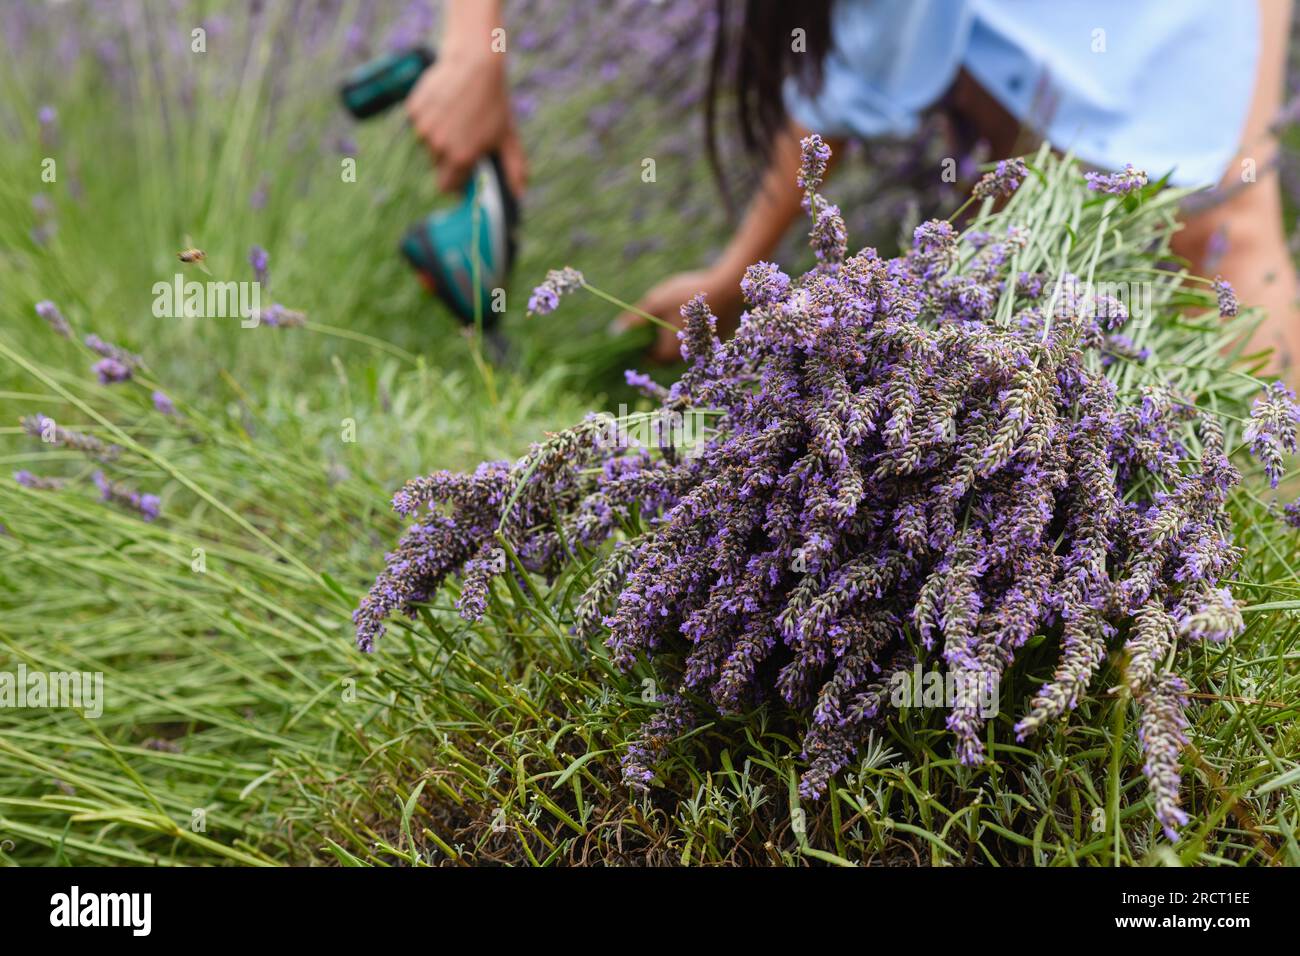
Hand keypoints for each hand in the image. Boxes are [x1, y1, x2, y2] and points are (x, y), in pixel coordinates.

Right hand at [406, 51, 528, 195]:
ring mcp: (424, 127)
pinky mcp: (414, 110)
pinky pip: (420, 123)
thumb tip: (519, 194)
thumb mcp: (508, 137)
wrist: (474, 63)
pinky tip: (446, 104)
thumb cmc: (494, 102)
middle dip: (450, 157)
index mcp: (461, 158)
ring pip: (428, 143)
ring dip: (439, 137)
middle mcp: (438, 146)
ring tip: (457, 116)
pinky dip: (430, 118)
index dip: (456, 182)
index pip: (447, 187)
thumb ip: (514, 169)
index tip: (464, 172)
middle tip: (465, 137)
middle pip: (438, 164)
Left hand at [615, 269, 741, 363]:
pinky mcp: (714, 341)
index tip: (636, 325)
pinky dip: (688, 329)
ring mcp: (702, 351)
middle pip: (662, 352)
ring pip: (679, 345)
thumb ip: (634, 319)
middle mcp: (686, 359)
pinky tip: (690, 311)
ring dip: (671, 332)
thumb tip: (614, 332)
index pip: (646, 356)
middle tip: (654, 315)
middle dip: (654, 336)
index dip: (637, 342)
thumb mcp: (655, 303)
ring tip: (672, 310)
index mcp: (669, 354)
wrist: (730, 286)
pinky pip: (695, 340)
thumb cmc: (687, 295)